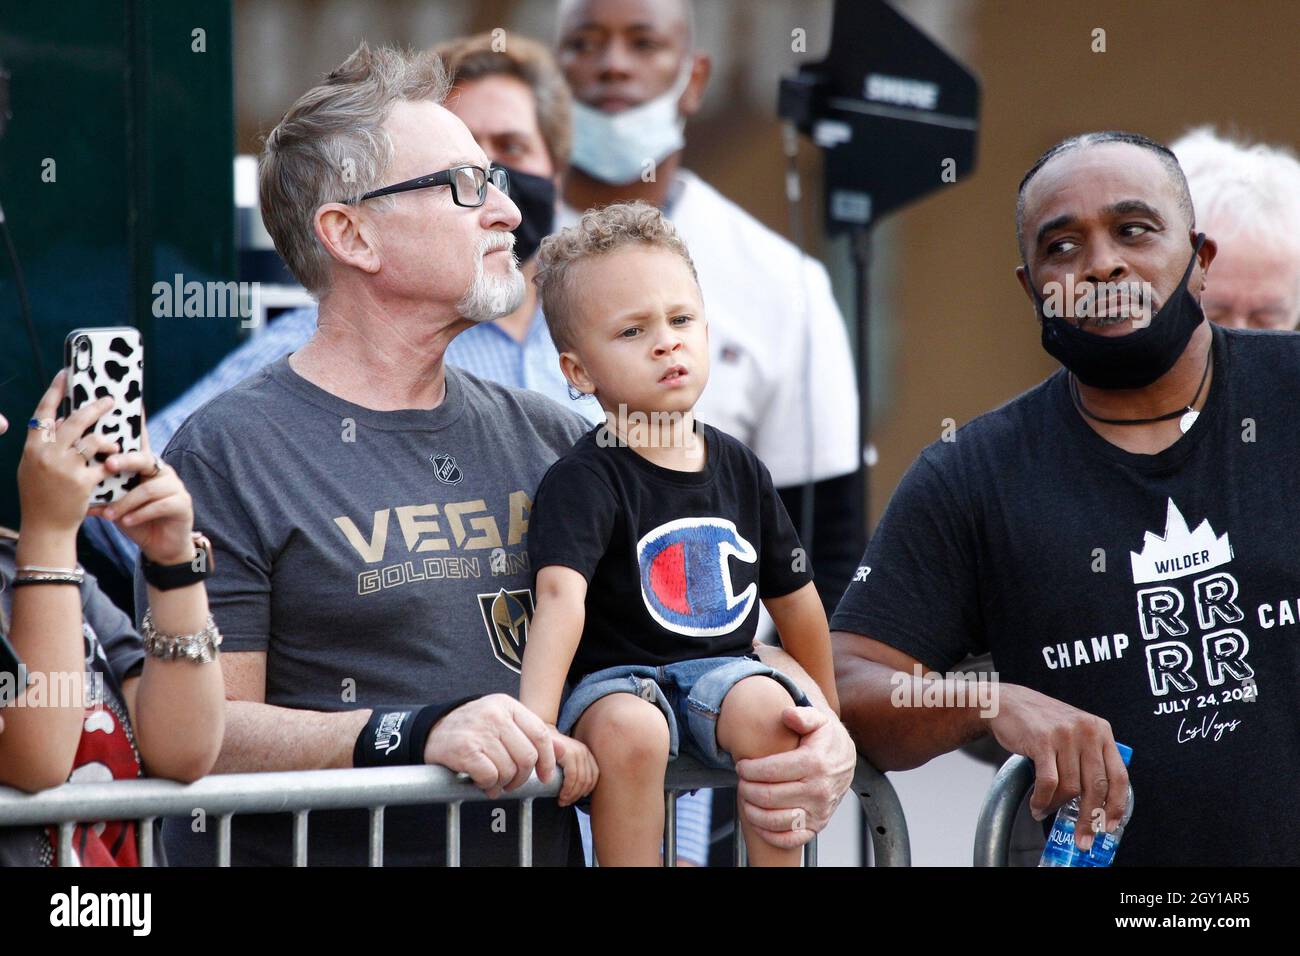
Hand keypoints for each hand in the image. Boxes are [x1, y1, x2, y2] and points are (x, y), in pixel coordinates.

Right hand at [17, 369, 118, 536]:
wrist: (45, 527)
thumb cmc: (40, 495)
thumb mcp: (33, 466)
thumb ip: (45, 444)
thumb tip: (63, 419)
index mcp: (32, 448)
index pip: (43, 413)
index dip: (55, 391)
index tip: (66, 373)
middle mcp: (46, 455)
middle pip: (74, 421)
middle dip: (95, 408)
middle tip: (110, 400)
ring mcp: (64, 468)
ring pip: (92, 440)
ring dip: (107, 439)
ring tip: (114, 442)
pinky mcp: (82, 482)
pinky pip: (104, 463)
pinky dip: (113, 462)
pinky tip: (117, 463)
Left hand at [87, 421, 195, 564]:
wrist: (163, 547)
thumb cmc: (136, 519)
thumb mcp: (116, 502)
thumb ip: (103, 490)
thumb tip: (75, 480)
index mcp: (144, 466)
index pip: (139, 442)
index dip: (135, 424)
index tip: (128, 406)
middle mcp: (162, 471)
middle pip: (144, 458)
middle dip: (126, 460)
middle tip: (109, 465)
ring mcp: (175, 487)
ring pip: (148, 488)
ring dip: (125, 502)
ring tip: (109, 514)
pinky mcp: (182, 504)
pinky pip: (158, 505)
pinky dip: (138, 514)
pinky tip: (125, 521)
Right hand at [423, 694, 557, 798]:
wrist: (431, 731)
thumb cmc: (472, 728)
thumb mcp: (500, 718)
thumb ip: (526, 731)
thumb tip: (562, 750)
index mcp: (507, 705)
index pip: (541, 734)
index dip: (548, 759)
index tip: (545, 776)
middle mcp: (495, 715)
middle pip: (528, 756)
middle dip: (523, 777)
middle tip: (512, 782)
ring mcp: (480, 731)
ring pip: (509, 769)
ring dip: (503, 783)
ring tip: (493, 781)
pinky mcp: (466, 750)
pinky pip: (490, 777)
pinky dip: (488, 786)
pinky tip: (481, 782)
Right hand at [549, 728, 597, 806]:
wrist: (535, 737)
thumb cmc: (548, 752)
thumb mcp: (565, 759)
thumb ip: (574, 769)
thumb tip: (581, 792)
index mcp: (585, 753)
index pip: (594, 776)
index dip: (586, 790)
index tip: (574, 798)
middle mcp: (583, 751)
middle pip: (587, 780)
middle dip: (577, 795)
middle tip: (566, 802)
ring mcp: (576, 751)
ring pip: (580, 781)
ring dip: (571, 795)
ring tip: (562, 800)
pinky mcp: (567, 753)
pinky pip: (572, 777)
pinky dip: (568, 789)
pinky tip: (561, 795)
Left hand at [734, 706, 855, 848]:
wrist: (845, 759)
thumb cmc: (824, 738)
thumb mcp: (817, 720)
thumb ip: (801, 715)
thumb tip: (787, 714)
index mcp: (815, 763)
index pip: (771, 771)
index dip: (749, 769)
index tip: (741, 765)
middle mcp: (819, 790)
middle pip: (769, 796)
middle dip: (746, 789)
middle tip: (740, 781)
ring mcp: (819, 811)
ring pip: (776, 820)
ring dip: (752, 811)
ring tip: (745, 798)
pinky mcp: (818, 825)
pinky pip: (790, 839)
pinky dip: (769, 834)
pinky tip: (757, 820)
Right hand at [987, 683, 1128, 850]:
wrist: (1006, 703)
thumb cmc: (1040, 722)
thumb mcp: (1074, 731)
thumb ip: (1089, 757)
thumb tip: (1097, 802)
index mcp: (1101, 731)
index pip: (1119, 775)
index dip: (1116, 805)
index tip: (1109, 825)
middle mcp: (1087, 731)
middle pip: (1096, 786)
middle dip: (1089, 817)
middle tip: (1083, 836)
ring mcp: (1065, 735)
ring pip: (1070, 787)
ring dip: (1056, 806)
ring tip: (1045, 811)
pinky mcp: (1043, 740)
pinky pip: (1048, 782)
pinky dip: (1042, 800)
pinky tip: (1037, 805)